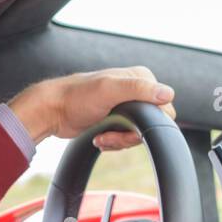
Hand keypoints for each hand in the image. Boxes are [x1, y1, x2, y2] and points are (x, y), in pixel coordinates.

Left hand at [7, 66, 176, 151]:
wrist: (53, 111)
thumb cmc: (76, 97)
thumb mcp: (108, 90)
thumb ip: (138, 89)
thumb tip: (168, 94)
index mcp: (141, 78)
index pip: (164, 108)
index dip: (146, 124)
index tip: (124, 126)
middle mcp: (137, 90)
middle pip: (151, 124)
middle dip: (129, 135)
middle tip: (109, 134)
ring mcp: (127, 106)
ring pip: (137, 134)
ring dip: (119, 141)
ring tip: (101, 136)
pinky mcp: (117, 119)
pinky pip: (126, 138)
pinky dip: (113, 143)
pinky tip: (99, 138)